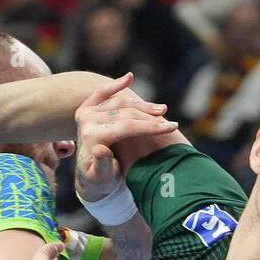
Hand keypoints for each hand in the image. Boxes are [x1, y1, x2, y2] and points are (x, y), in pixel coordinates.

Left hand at [74, 74, 168, 201]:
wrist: (87, 176)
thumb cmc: (99, 181)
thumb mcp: (101, 179)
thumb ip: (101, 166)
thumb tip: (101, 149)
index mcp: (91, 136)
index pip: (126, 126)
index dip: (150, 127)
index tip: (171, 128)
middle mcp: (86, 120)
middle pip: (126, 113)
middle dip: (151, 118)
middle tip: (173, 124)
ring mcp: (86, 112)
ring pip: (121, 103)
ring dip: (143, 105)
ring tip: (162, 110)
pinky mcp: (88, 108)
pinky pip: (103, 93)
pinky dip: (117, 85)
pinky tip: (130, 78)